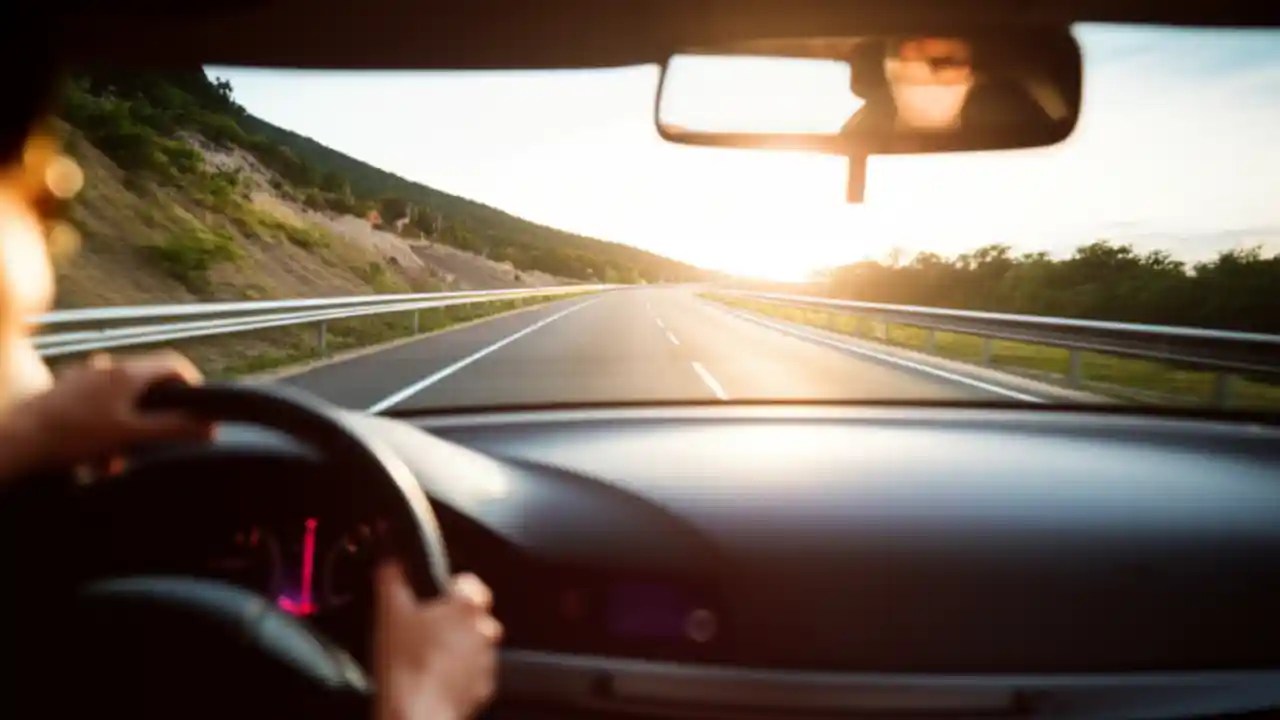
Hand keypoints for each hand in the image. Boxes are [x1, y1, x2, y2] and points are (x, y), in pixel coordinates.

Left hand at [0, 350, 210, 479]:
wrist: (20, 439)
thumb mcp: (133, 435)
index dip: (191, 384)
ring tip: (118, 456)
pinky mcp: (65, 389)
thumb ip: (174, 429)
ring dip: (128, 420)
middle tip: (157, 438)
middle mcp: (107, 367)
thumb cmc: (75, 436)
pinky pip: (95, 401)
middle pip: (147, 379)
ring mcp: (83, 376)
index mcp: (128, 373)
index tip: (197, 407)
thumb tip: (210, 427)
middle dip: (156, 409)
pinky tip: (92, 447)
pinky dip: (103, 420)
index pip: (173, 364)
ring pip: (120, 394)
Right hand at [373, 563, 501, 719]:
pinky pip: (475, 672)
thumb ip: (392, 578)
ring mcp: (486, 659)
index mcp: (464, 606)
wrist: (416, 710)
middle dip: (456, 620)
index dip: (455, 587)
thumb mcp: (390, 612)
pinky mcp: (485, 685)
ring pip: (477, 645)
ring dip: (460, 647)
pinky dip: (461, 673)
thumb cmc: (404, 663)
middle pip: (476, 616)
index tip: (441, 595)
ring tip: (430, 657)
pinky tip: (438, 677)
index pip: (472, 584)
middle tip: (429, 630)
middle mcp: (483, 630)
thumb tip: (391, 562)